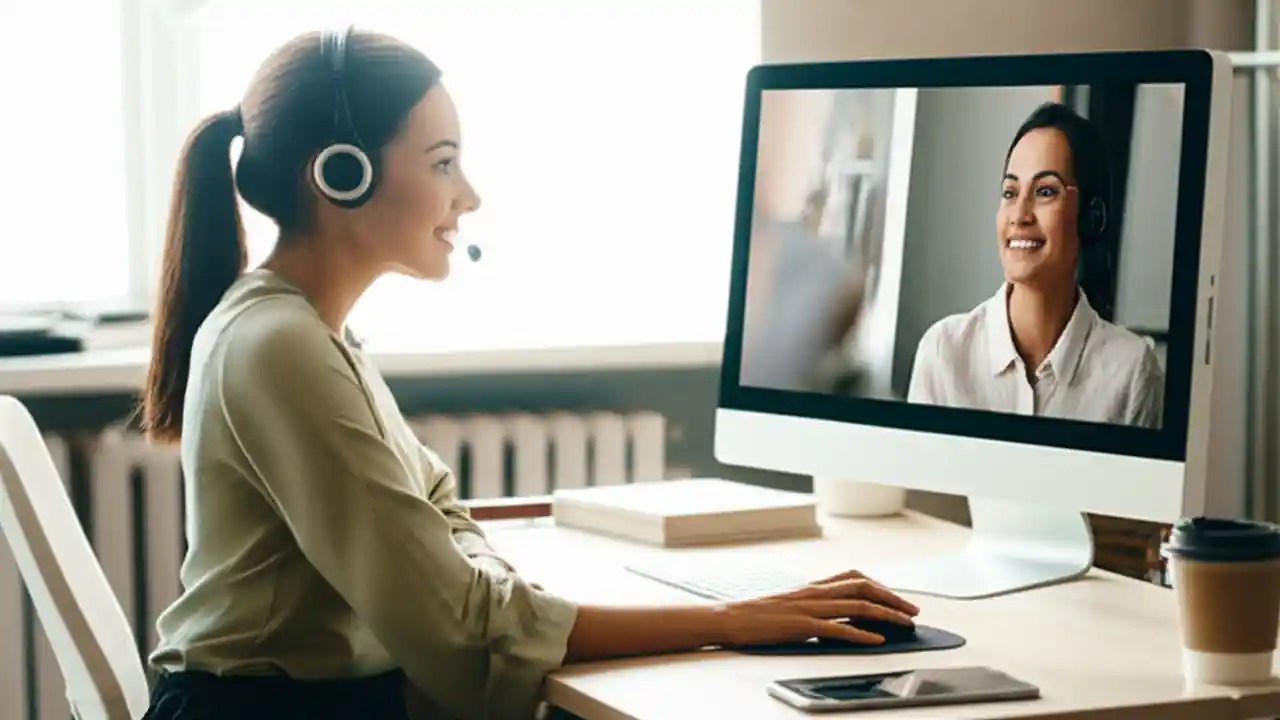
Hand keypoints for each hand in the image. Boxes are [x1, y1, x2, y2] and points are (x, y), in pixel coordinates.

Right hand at [715, 569, 918, 646]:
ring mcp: (810, 608)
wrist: (733, 618)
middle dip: (893, 598)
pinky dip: (862, 633)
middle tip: (913, 611)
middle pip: (864, 586)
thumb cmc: (758, 613)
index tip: (896, 597)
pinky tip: (876, 640)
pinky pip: (839, 628)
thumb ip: (813, 602)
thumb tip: (835, 612)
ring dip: (887, 613)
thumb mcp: (790, 601)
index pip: (854, 576)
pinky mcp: (804, 626)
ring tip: (905, 623)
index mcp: (812, 586)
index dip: (880, 585)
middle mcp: (815, 592)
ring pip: (858, 604)